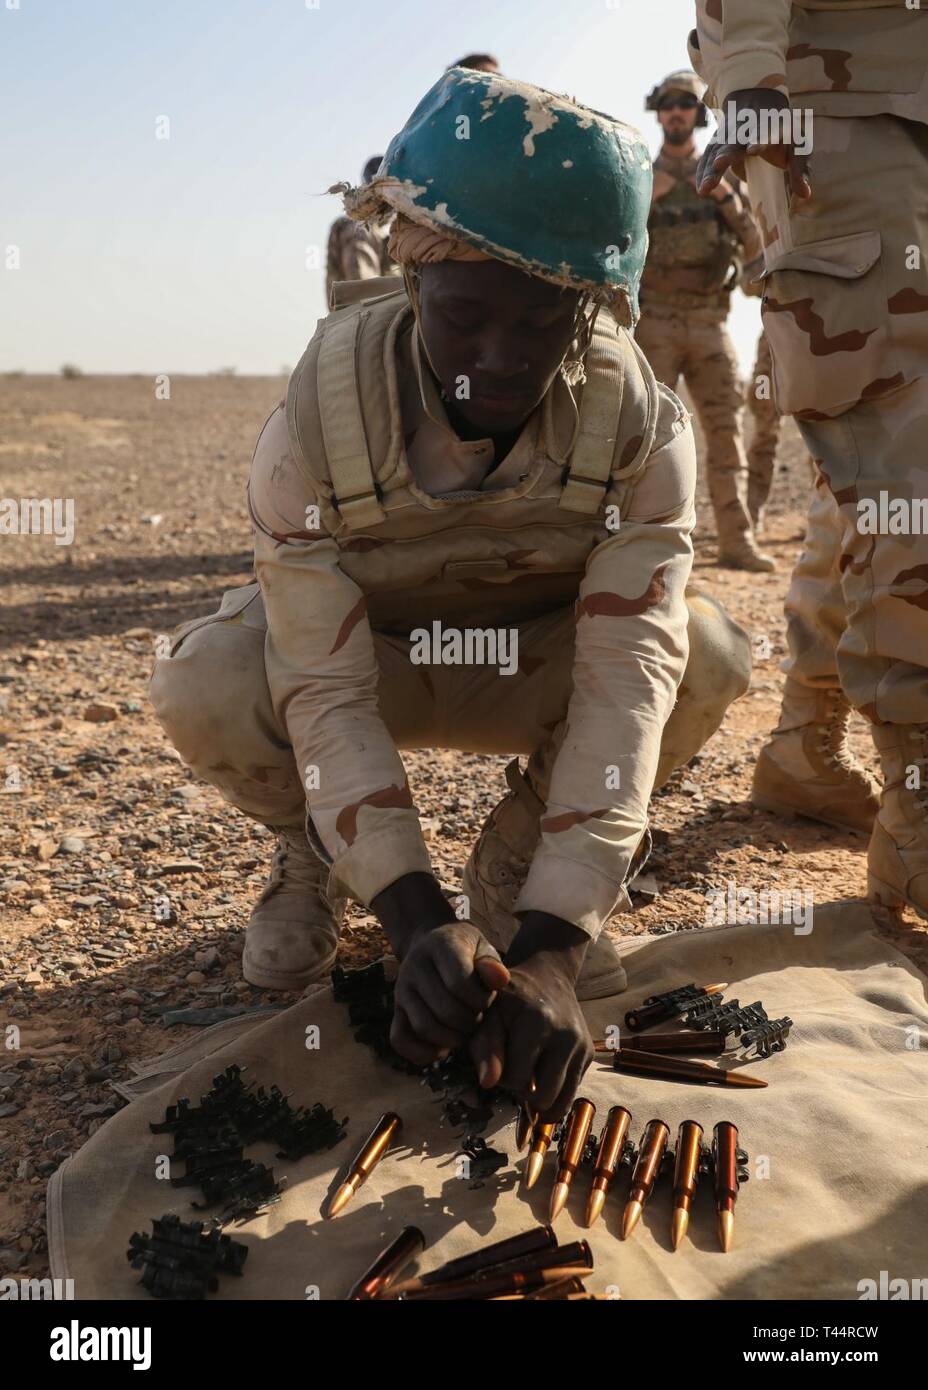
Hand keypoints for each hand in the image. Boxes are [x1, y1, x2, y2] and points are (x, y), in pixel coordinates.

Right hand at [390, 921, 509, 1066]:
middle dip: (470, 1022)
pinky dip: (423, 1052)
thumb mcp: (483, 949)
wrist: (433, 946)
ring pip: (424, 1027)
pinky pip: (400, 1040)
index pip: (459, 982)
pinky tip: (443, 1048)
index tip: (487, 998)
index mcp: (439, 945)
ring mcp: (401, 988)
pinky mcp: (395, 1009)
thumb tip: (500, 980)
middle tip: (479, 1017)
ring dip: (452, 1039)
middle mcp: (414, 965)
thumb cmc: (466, 951)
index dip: (480, 1000)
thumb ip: (491, 964)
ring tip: (465, 1030)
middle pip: (445, 1010)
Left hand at [468, 912, 593, 1120]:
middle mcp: (567, 1035)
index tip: (499, 1058)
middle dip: (523, 1092)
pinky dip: (555, 1089)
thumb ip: (484, 1049)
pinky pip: (571, 1091)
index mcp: (538, 1023)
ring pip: (562, 1102)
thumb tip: (488, 1083)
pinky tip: (543, 1069)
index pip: (516, 1081)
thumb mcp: (489, 1016)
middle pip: (543, 1097)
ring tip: (529, 1077)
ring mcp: (582, 1045)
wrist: (546, 978)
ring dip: (542, 1097)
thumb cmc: (509, 999)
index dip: (502, 1077)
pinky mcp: (589, 1053)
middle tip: (514, 1069)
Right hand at [696, 89, 810, 201]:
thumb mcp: (796, 146)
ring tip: (705, 189)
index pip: (763, 132)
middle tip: (719, 164)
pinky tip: (701, 189)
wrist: (757, 100)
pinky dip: (704, 172)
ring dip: (711, 169)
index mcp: (768, 126)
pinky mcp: (717, 143)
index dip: (759, 140)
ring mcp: (728, 135)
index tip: (753, 150)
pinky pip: (708, 158)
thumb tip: (805, 195)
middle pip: (734, 141)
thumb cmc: (781, 132)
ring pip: (717, 151)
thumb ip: (799, 170)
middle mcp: (745, 129)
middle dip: (727, 152)